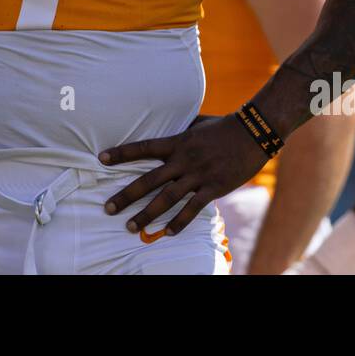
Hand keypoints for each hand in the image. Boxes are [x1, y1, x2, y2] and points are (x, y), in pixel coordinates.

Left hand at [98, 114, 268, 236]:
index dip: (121, 153)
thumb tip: (164, 123)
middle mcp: (184, 160)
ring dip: (147, 214)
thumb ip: (179, 128)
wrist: (253, 132)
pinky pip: (193, 208)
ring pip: (167, 198)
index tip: (101, 159)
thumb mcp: (196, 122)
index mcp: (177, 142)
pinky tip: (167, 232)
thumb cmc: (223, 125)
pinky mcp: (214, 188)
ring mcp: (198, 175)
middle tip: (108, 208)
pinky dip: (179, 222)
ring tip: (131, 227)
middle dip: (126, 195)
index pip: (143, 148)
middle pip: (149, 180)